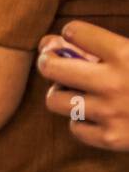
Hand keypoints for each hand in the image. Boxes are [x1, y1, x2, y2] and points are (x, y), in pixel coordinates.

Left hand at [38, 22, 128, 151]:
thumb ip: (112, 44)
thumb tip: (65, 39)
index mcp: (126, 54)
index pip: (74, 32)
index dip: (72, 33)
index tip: (75, 39)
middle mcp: (113, 83)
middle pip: (51, 67)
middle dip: (49, 61)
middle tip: (54, 63)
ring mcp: (111, 113)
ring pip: (55, 100)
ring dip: (61, 93)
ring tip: (75, 91)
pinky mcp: (113, 139)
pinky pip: (75, 128)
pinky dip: (80, 122)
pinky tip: (93, 115)